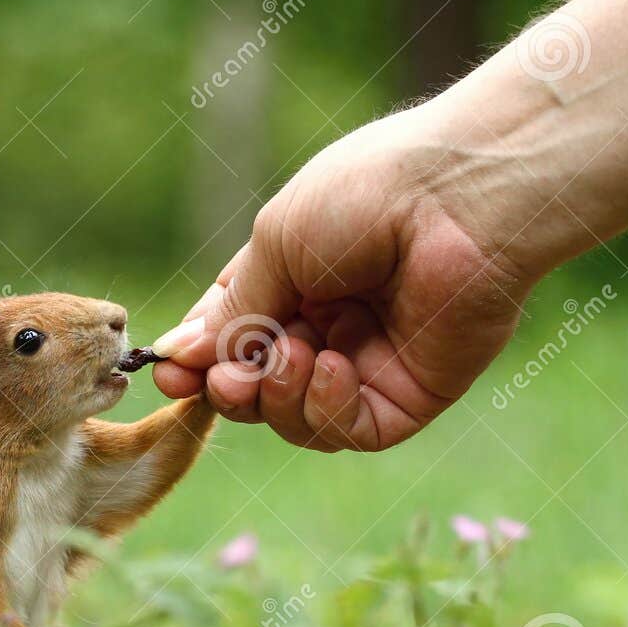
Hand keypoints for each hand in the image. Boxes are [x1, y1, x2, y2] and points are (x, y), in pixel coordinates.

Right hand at [151, 108, 535, 451]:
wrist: (459, 198)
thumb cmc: (368, 195)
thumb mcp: (276, 244)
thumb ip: (232, 309)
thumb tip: (179, 355)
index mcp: (295, 280)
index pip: (232, 338)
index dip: (198, 361)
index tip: (168, 374)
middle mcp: (329, 325)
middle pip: (257, 389)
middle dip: (232, 390)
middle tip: (224, 380)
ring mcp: (369, 366)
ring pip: (296, 420)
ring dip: (278, 397)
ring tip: (291, 353)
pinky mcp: (409, 398)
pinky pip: (348, 431)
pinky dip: (326, 410)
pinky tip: (330, 367)